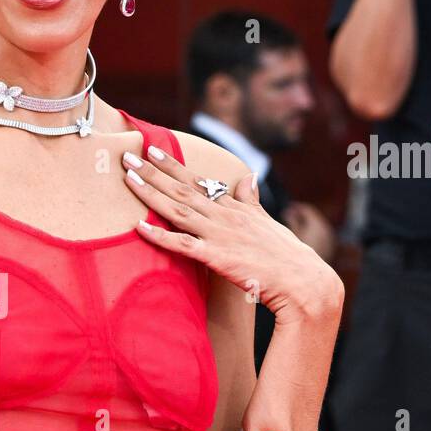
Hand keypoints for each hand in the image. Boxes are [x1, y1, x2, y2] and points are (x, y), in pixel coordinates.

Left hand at [123, 147, 343, 322]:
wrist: (303, 281)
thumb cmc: (285, 255)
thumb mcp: (266, 220)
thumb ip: (251, 200)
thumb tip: (248, 177)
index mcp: (235, 207)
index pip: (198, 180)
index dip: (173, 166)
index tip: (153, 149)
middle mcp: (224, 216)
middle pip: (182, 189)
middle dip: (153, 172)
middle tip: (128, 155)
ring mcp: (219, 235)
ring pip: (178, 209)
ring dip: (150, 193)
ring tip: (129, 178)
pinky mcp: (216, 257)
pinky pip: (181, 245)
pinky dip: (159, 236)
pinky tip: (138, 227)